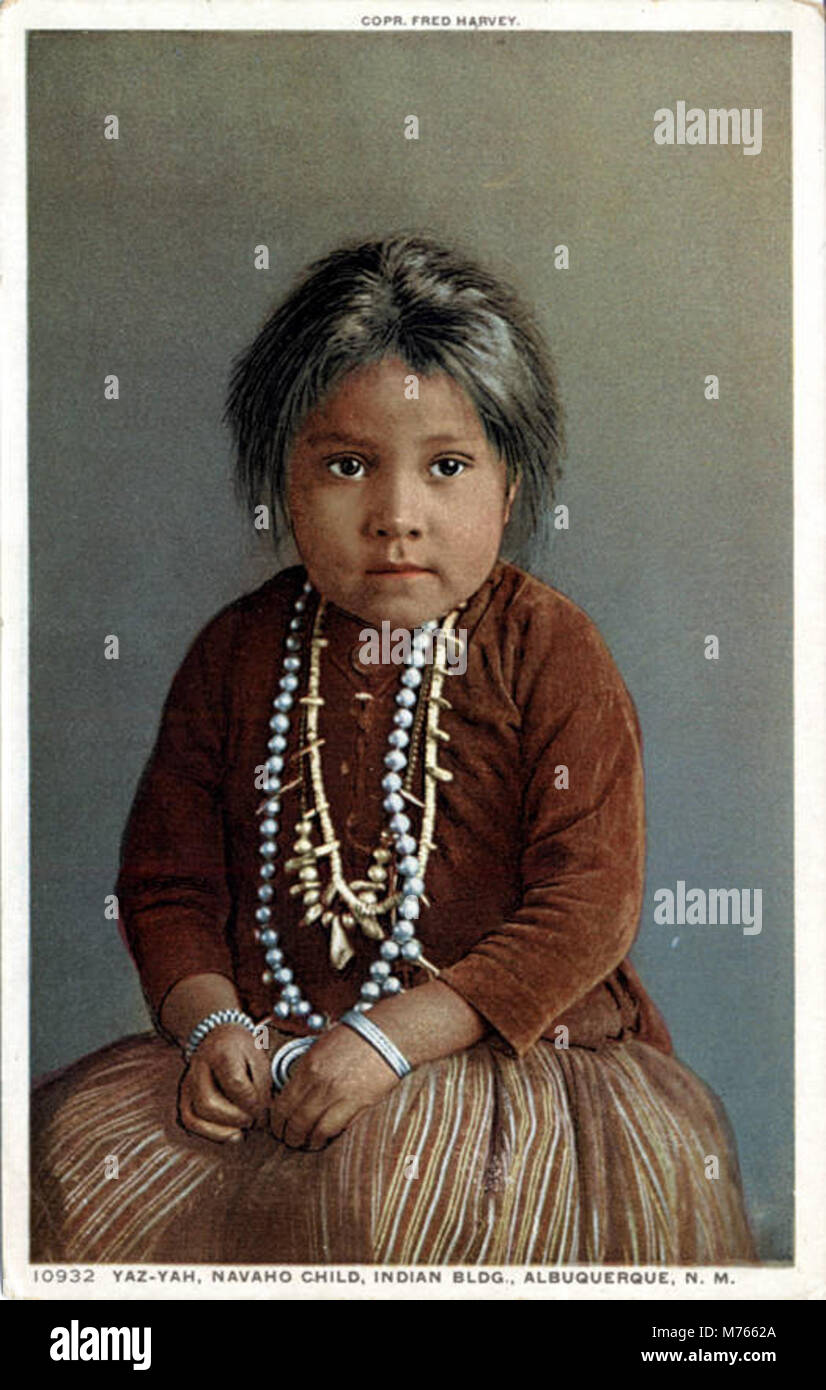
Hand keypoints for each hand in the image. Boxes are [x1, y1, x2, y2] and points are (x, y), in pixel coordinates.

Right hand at [178, 1025, 270, 1143]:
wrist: (218, 1036)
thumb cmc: (242, 1050)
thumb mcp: (259, 1058)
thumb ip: (262, 1086)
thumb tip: (260, 1117)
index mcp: (221, 1052)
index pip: (235, 1084)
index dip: (253, 1101)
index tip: (263, 1106)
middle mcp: (198, 1066)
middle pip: (208, 1103)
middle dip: (235, 1118)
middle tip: (253, 1118)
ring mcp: (187, 1082)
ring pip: (195, 1116)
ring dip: (223, 1130)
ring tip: (244, 1126)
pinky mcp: (184, 1096)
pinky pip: (189, 1121)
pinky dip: (211, 1133)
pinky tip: (232, 1134)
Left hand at [269, 1023, 400, 1150]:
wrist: (387, 1035)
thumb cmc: (357, 1037)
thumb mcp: (321, 1046)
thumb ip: (306, 1069)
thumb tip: (295, 1091)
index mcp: (307, 1065)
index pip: (283, 1103)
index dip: (277, 1121)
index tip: (278, 1127)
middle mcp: (318, 1081)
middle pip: (294, 1120)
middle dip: (288, 1135)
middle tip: (288, 1140)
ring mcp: (337, 1094)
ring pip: (312, 1129)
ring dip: (306, 1141)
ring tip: (306, 1145)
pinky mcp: (357, 1103)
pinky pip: (334, 1128)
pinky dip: (326, 1137)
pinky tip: (324, 1139)